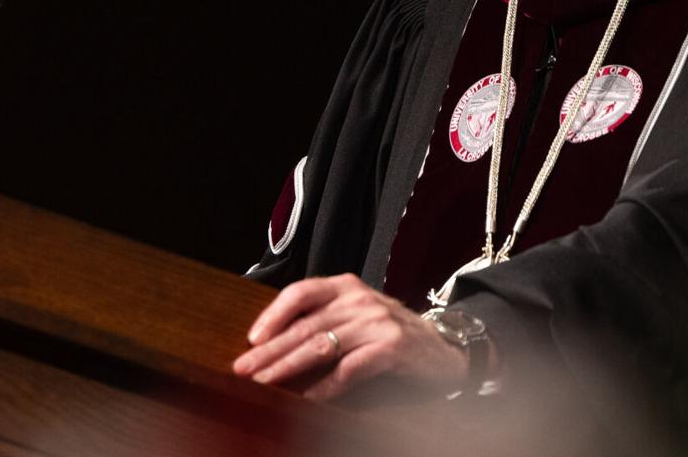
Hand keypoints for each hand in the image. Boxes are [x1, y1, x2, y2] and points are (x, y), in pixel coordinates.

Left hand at [232, 273, 467, 401]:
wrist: (442, 348)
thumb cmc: (390, 335)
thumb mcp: (356, 317)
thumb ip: (323, 321)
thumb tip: (275, 345)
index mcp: (346, 286)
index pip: (300, 292)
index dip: (272, 315)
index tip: (250, 339)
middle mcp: (359, 299)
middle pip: (305, 325)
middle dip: (270, 350)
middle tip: (245, 369)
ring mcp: (376, 321)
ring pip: (321, 345)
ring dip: (288, 367)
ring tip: (265, 383)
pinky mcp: (390, 347)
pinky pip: (349, 369)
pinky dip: (325, 387)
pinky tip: (307, 399)